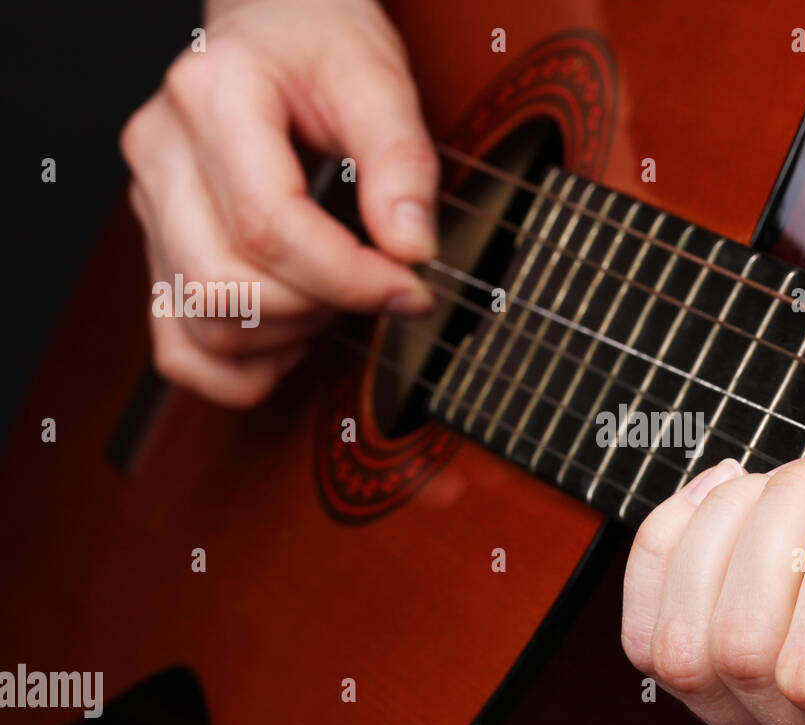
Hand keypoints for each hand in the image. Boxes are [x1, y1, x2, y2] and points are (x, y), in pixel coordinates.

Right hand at [120, 0, 437, 406]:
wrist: (275, 25)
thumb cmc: (321, 45)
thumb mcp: (379, 81)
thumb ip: (402, 163)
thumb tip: (411, 250)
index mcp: (212, 97)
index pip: (267, 226)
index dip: (346, 276)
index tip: (408, 286)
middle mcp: (161, 150)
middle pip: (224, 284)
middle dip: (318, 306)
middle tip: (376, 285)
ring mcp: (150, 204)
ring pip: (201, 322)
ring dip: (285, 337)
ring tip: (337, 298)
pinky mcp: (158, 247)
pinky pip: (177, 345)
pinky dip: (238, 369)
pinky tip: (291, 338)